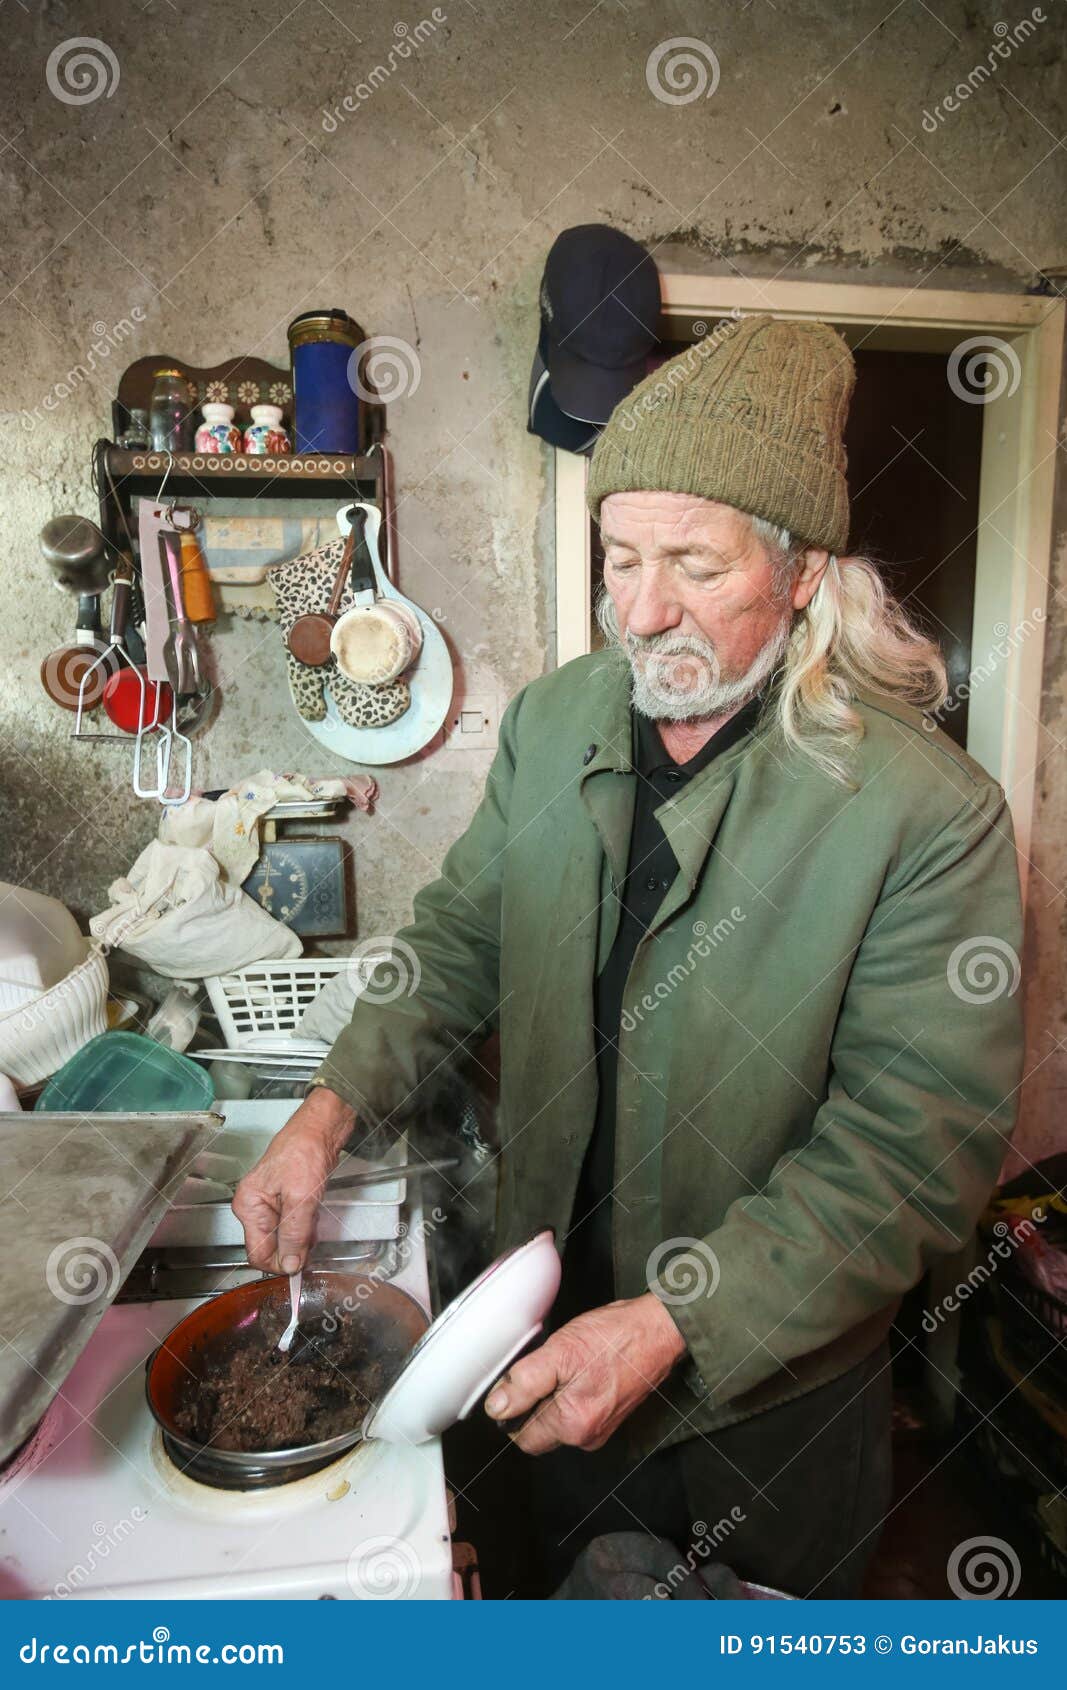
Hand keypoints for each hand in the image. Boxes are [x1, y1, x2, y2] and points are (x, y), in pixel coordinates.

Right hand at [231, 1087, 355, 1274]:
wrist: (321, 1128)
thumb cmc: (305, 1152)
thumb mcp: (301, 1198)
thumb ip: (294, 1235)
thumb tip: (289, 1265)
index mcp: (249, 1206)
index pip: (258, 1253)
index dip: (279, 1263)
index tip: (300, 1267)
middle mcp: (255, 1208)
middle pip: (273, 1247)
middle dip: (295, 1247)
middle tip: (312, 1234)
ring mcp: (271, 1205)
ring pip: (286, 1238)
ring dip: (303, 1236)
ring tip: (314, 1215)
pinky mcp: (286, 1201)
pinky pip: (295, 1226)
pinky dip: (307, 1225)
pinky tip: (314, 1212)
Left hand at [483, 1293, 686, 1453]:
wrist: (658, 1330)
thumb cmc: (616, 1337)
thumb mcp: (560, 1351)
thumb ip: (524, 1382)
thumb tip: (496, 1407)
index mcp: (572, 1425)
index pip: (522, 1437)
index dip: (513, 1409)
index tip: (520, 1382)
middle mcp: (588, 1436)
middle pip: (540, 1432)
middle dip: (535, 1403)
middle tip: (548, 1367)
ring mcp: (601, 1428)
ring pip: (558, 1421)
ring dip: (553, 1397)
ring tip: (567, 1365)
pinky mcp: (610, 1416)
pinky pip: (578, 1412)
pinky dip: (572, 1394)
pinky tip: (581, 1369)